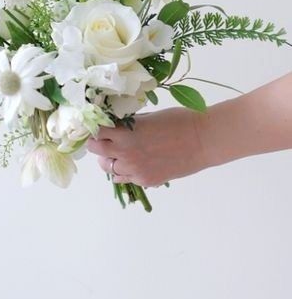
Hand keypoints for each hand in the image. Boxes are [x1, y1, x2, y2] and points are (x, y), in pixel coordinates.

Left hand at [86, 106, 217, 186]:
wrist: (202, 140)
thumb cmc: (178, 121)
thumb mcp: (148, 117)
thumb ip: (129, 125)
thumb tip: (115, 125)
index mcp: (125, 134)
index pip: (95, 133)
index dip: (95, 128)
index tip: (97, 125)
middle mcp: (125, 154)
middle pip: (96, 151)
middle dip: (97, 144)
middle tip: (105, 138)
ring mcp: (135, 170)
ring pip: (108, 168)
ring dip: (110, 159)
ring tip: (121, 152)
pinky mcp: (146, 181)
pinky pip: (125, 178)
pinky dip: (125, 171)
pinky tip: (134, 162)